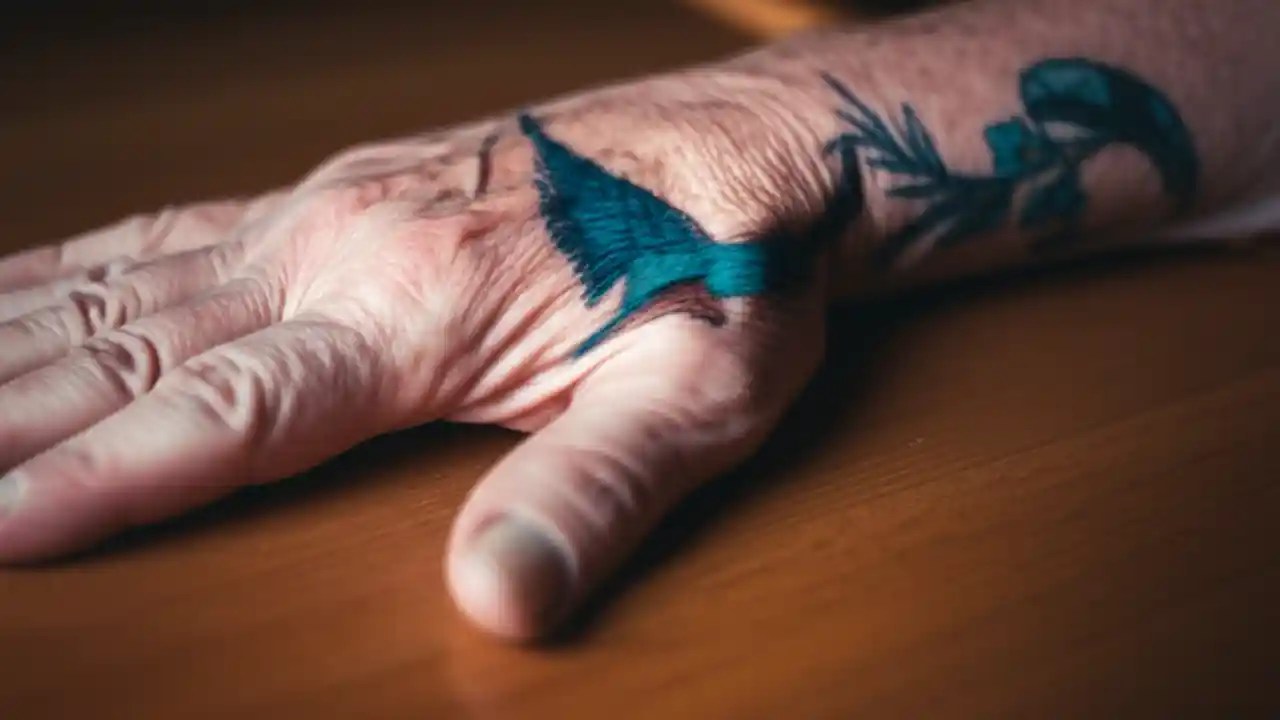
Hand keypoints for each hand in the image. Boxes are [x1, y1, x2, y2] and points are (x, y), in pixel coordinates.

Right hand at [0, 72, 833, 638]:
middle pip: (138, 341)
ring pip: (128, 276)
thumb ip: (591, 494)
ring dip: (13, 333)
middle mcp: (346, 241)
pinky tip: (20, 289)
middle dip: (11, 413)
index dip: (104, 478)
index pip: (230, 410)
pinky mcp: (342, 189)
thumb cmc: (725, 273)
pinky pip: (173, 227)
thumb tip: (497, 599)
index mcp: (420, 305)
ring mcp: (333, 204)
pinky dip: (71, 265)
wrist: (746, 154)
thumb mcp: (692, 400)